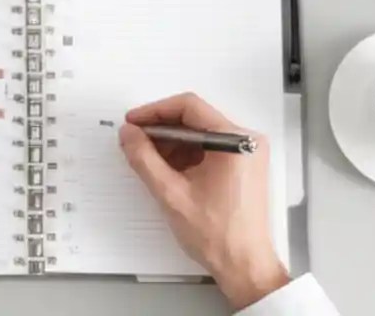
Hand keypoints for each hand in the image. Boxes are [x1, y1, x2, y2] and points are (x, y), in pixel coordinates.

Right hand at [119, 93, 288, 309]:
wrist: (244, 266)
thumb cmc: (217, 235)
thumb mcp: (171, 194)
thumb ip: (144, 159)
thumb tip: (128, 134)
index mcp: (235, 141)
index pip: (190, 107)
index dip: (155, 112)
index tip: (133, 122)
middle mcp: (246, 141)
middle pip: (195, 119)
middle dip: (161, 130)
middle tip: (135, 141)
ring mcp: (246, 154)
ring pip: (200, 134)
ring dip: (172, 144)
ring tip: (147, 159)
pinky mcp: (242, 167)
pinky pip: (209, 149)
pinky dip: (186, 155)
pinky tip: (166, 169)